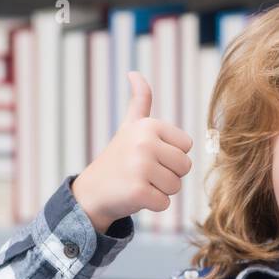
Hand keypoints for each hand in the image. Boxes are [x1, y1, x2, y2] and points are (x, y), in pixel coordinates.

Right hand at [71, 71, 193, 233]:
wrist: (92, 190)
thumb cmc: (118, 158)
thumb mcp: (129, 126)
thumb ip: (140, 101)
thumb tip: (134, 73)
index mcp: (149, 125)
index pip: (186, 146)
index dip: (171, 156)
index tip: (150, 156)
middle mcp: (145, 143)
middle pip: (184, 167)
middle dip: (169, 175)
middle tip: (144, 173)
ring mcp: (141, 167)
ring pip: (176, 186)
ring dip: (161, 190)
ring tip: (139, 183)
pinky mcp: (138, 192)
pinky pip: (165, 203)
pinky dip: (153, 205)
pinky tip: (135, 196)